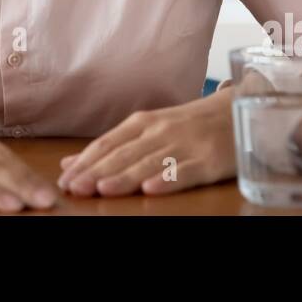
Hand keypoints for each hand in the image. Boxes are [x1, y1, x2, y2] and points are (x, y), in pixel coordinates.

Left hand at [56, 94, 236, 197]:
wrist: (237, 111)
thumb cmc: (189, 124)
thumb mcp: (149, 129)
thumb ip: (112, 146)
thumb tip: (70, 162)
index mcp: (144, 123)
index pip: (108, 143)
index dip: (86, 161)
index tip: (65, 179)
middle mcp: (161, 131)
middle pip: (124, 154)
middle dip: (97, 171)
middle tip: (75, 188)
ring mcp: (186, 145)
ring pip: (150, 163)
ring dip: (125, 176)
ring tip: (103, 189)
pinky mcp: (209, 160)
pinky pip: (186, 171)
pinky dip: (168, 180)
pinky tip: (151, 189)